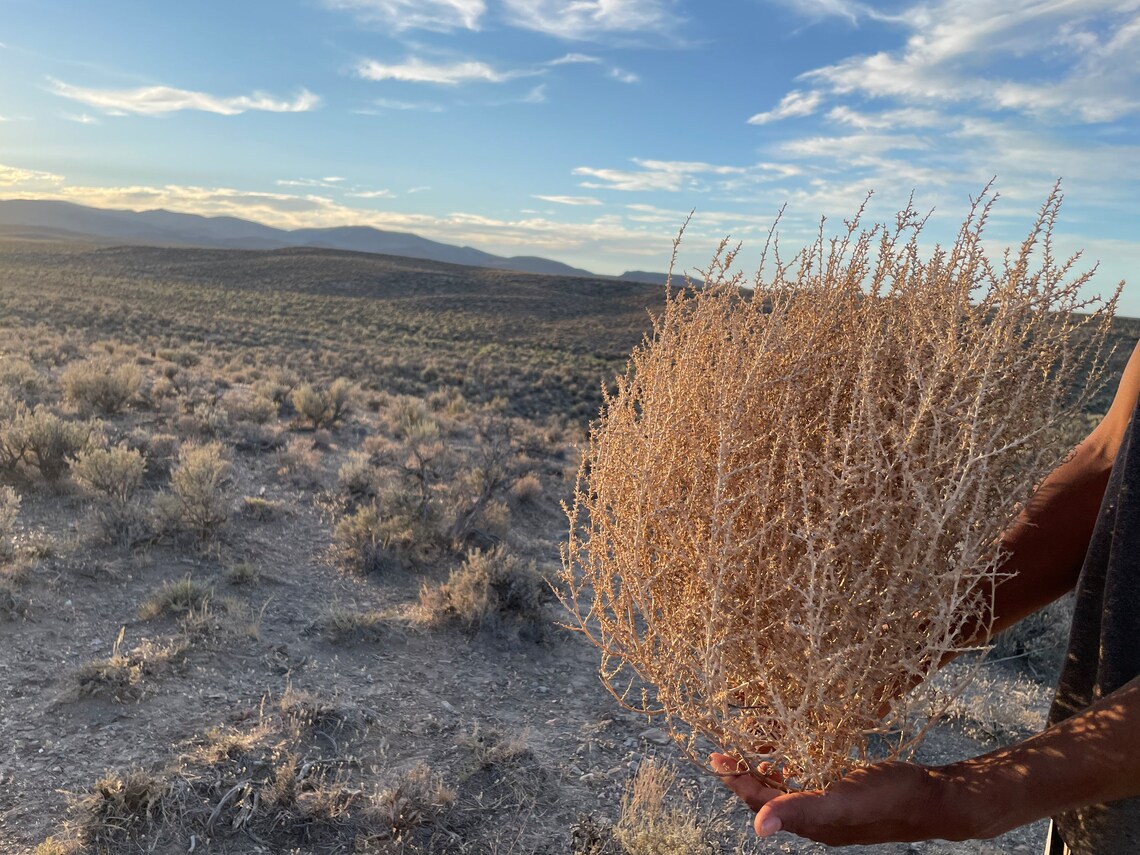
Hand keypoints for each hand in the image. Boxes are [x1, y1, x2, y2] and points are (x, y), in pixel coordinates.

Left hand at [710, 752, 963, 845]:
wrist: (933, 797)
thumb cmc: (889, 798)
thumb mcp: (842, 801)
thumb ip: (800, 810)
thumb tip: (758, 827)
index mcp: (812, 823)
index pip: (761, 803)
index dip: (737, 781)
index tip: (717, 757)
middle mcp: (817, 818)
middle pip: (769, 797)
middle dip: (744, 774)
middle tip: (724, 750)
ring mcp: (830, 805)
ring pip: (786, 788)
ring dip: (765, 770)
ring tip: (749, 748)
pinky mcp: (843, 791)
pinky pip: (807, 779)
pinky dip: (792, 765)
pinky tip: (789, 750)